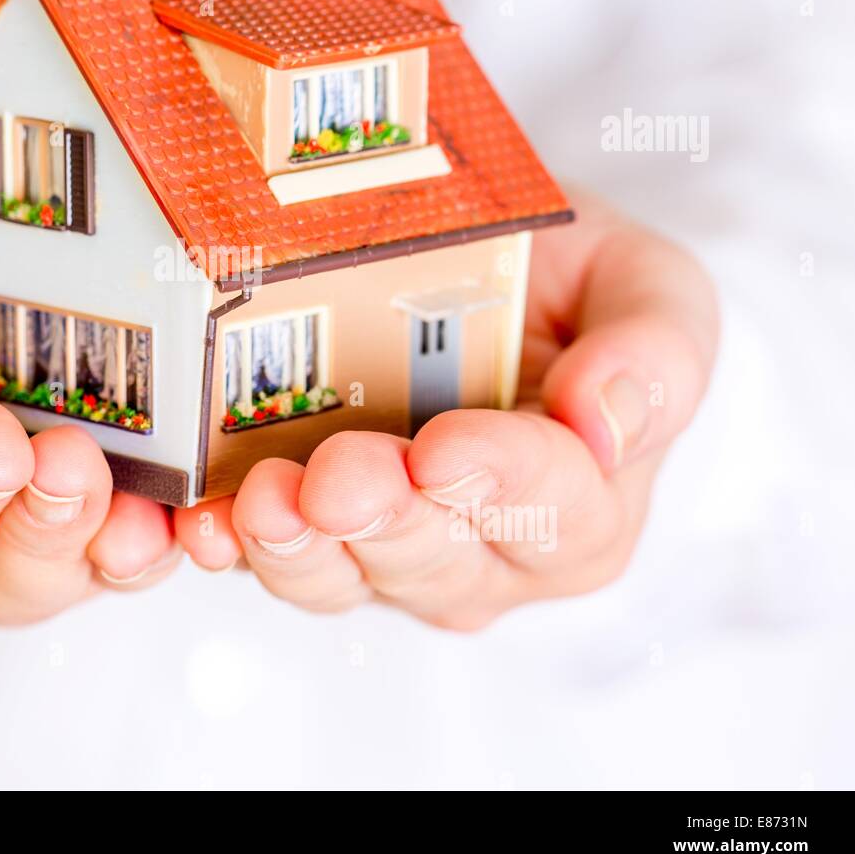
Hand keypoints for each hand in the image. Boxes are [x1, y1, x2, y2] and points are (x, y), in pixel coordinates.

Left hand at [170, 189, 718, 628]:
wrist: (496, 278)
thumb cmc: (576, 291)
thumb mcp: (648, 290)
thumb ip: (656, 355)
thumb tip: (609, 422)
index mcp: (586, 507)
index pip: (555, 511)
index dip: (500, 482)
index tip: (447, 448)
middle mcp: (488, 553)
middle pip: (435, 560)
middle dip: (382, 520)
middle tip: (338, 477)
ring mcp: (392, 551)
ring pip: (344, 576)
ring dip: (296, 546)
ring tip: (259, 502)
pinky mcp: (314, 532)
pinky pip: (271, 553)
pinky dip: (228, 544)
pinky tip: (198, 523)